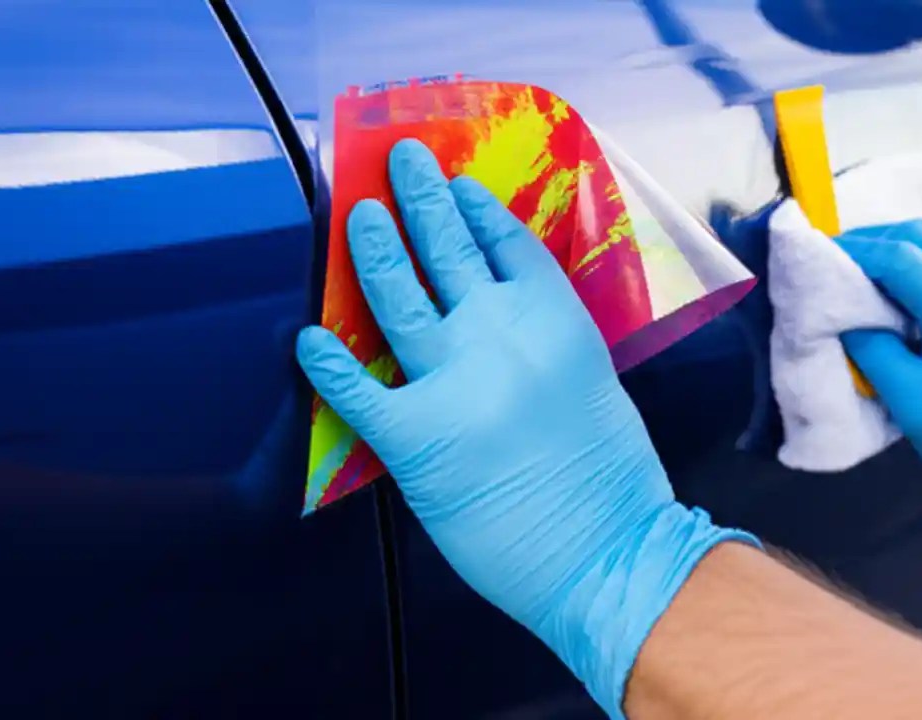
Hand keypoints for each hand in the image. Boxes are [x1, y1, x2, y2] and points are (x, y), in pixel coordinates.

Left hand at [296, 140, 752, 716]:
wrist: (607, 555)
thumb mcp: (594, 385)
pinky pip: (354, 388)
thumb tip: (507, 320)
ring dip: (371, 248)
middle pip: (446, 247)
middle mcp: (499, 334)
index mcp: (554, 320)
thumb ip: (547, 343)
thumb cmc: (614, 483)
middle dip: (419, 197)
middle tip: (399, 162)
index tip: (458, 183)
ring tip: (357, 215)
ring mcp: (451, 380)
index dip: (476, 208)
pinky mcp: (411, 434)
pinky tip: (307, 339)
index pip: (506, 241)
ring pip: (395, 293)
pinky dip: (325, 361)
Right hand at [839, 220, 921, 512]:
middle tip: (827, 265)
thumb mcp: (914, 404)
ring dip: (889, 246)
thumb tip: (841, 316)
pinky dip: (913, 257)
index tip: (814, 264)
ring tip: (853, 273)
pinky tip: (892, 286)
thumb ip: (873, 353)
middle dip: (866, 242)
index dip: (850, 253)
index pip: (897, 255)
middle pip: (916, 233)